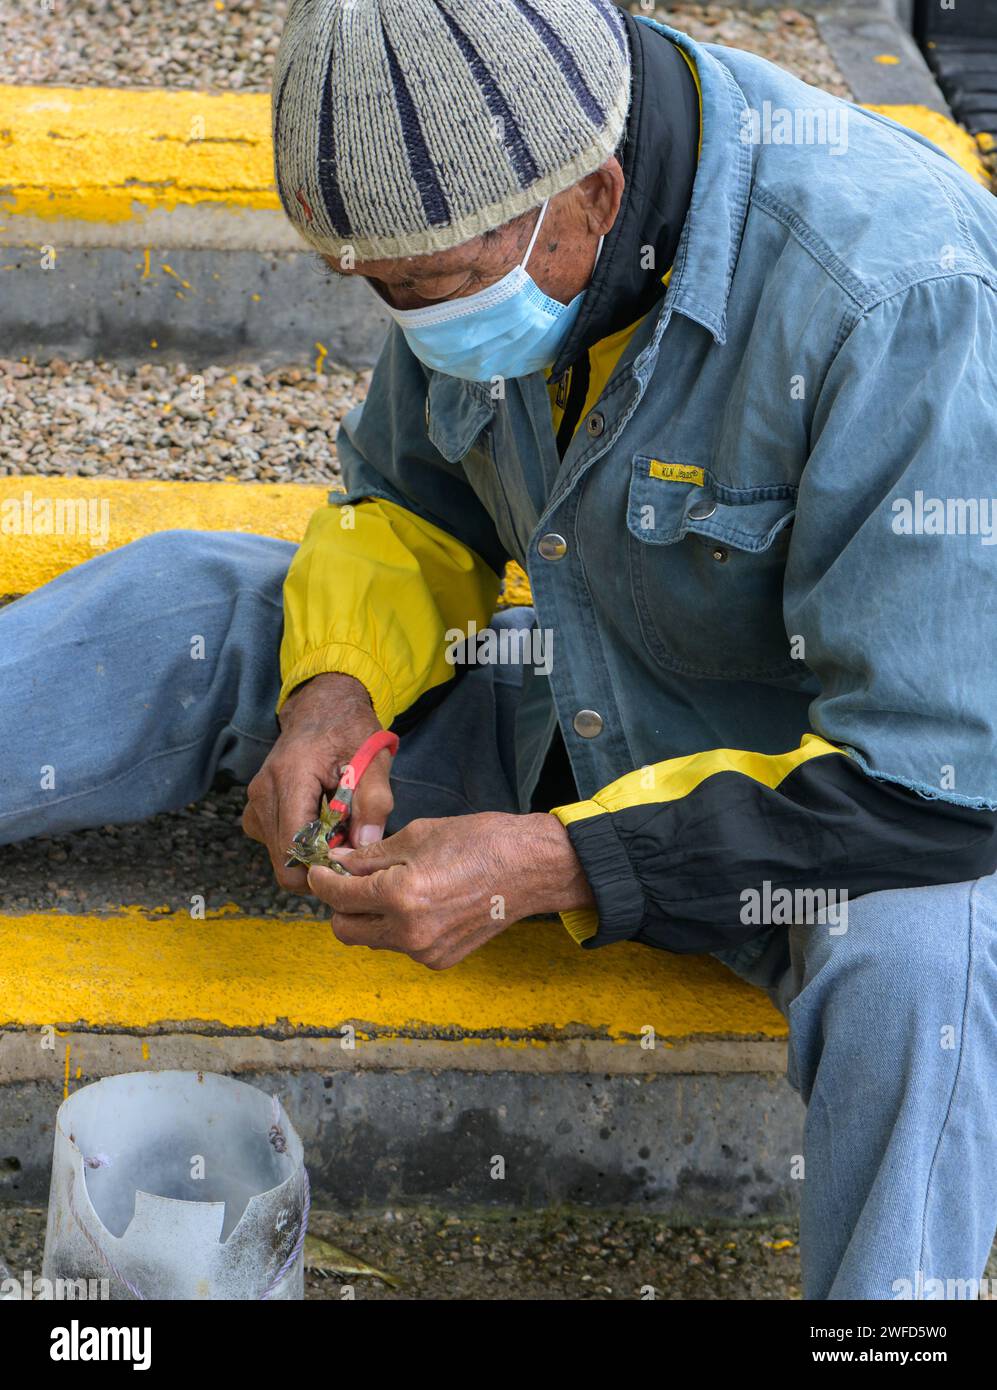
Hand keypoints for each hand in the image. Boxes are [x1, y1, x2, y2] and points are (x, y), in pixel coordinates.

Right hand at [242, 672, 393, 892]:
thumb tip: (365, 844)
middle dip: (318, 864)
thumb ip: (374, 800)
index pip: (293, 846)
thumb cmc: (350, 730)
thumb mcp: (372, 759)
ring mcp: (255, 801)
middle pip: (284, 859)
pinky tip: (321, 826)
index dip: (323, 865)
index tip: (351, 861)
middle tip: (349, 847)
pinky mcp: (256, 808)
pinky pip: (274, 843)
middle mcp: (263, 791)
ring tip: (337, 831)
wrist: (322, 706)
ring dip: (309, 854)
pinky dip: (299, 844)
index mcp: (290, 777)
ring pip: (279, 855)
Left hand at [306, 812, 595, 969]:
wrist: (530, 869)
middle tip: (348, 880)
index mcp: (399, 895)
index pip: (337, 895)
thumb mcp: (418, 836)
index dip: (321, 880)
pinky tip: (418, 902)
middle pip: (345, 930)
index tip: (319, 870)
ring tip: (389, 887)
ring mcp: (425, 951)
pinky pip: (401, 946)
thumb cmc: (479, 842)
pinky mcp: (440, 960)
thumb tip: (339, 863)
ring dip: (368, 917)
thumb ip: (372, 856)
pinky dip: (397, 927)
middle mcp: (408, 931)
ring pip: (372, 939)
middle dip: (339, 905)